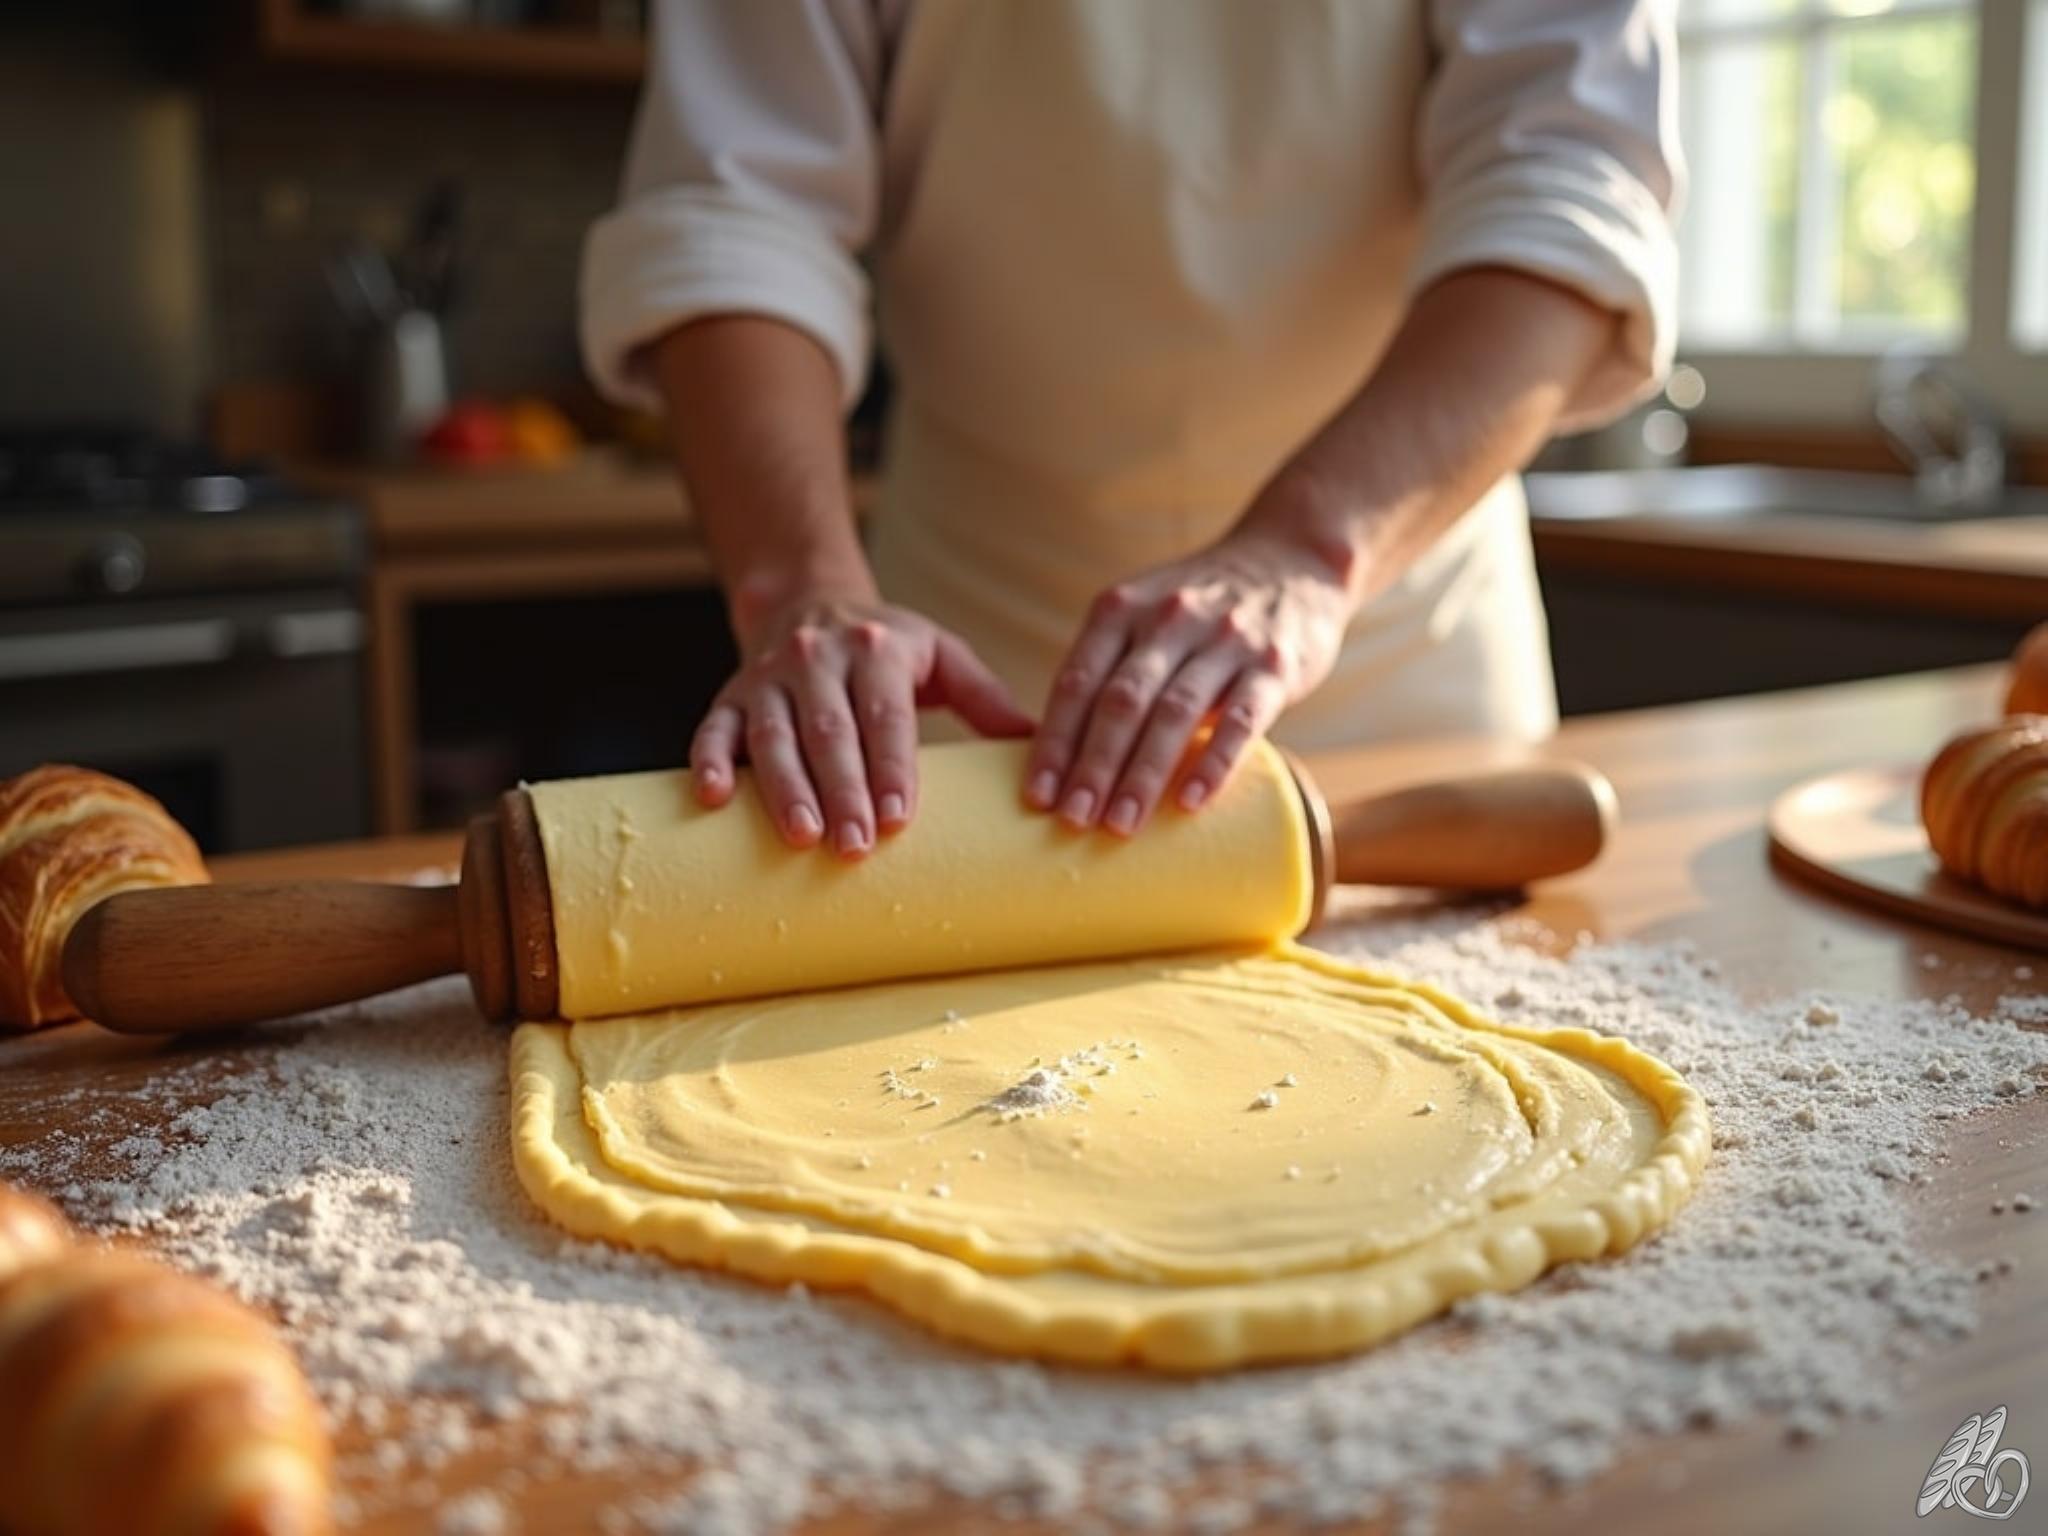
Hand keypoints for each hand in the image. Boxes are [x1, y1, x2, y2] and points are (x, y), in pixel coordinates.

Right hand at [692, 598, 1033, 855]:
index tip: (898, 820)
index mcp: (877, 647)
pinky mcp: (729, 694)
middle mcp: (817, 656)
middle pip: (830, 731)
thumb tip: (1039, 744)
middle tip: (855, 847)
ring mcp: (768, 676)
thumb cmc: (887, 647)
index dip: (891, 768)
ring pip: (773, 735)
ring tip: (802, 837)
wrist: (807, 601)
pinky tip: (715, 800)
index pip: (886, 715)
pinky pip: (713, 728)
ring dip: (785, 788)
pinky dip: (709, 761)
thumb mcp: (940, 655)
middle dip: (843, 791)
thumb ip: (986, 699)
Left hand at [1025, 528, 1354, 834]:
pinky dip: (1214, 763)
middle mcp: (1169, 618)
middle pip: (1120, 701)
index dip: (1054, 741)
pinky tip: (1191, 802)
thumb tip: (1060, 761)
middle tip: (1074, 819)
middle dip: (1092, 765)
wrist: (1293, 563)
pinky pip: (1242, 719)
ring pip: (1174, 712)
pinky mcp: (1275, 666)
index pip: (1077, 681)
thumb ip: (1109, 670)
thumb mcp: (1144, 616)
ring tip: (1121, 824)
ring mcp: (1224, 640)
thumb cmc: (1201, 612)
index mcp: (1122, 609)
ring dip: (1143, 774)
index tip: (1037, 796)